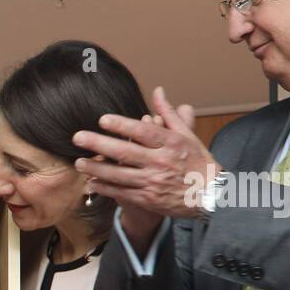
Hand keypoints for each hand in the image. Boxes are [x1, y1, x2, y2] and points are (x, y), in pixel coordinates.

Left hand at [72, 86, 220, 220]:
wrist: (211, 194)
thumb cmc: (198, 161)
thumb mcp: (187, 134)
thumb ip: (168, 113)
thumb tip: (157, 91)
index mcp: (171, 143)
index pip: (143, 131)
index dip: (122, 125)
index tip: (102, 119)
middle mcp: (161, 162)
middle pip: (125, 152)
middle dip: (99, 144)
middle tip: (78, 137)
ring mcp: (153, 182)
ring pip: (119, 175)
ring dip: (97, 168)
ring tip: (79, 162)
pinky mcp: (149, 199)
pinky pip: (122, 192)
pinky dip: (106, 187)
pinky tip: (92, 182)